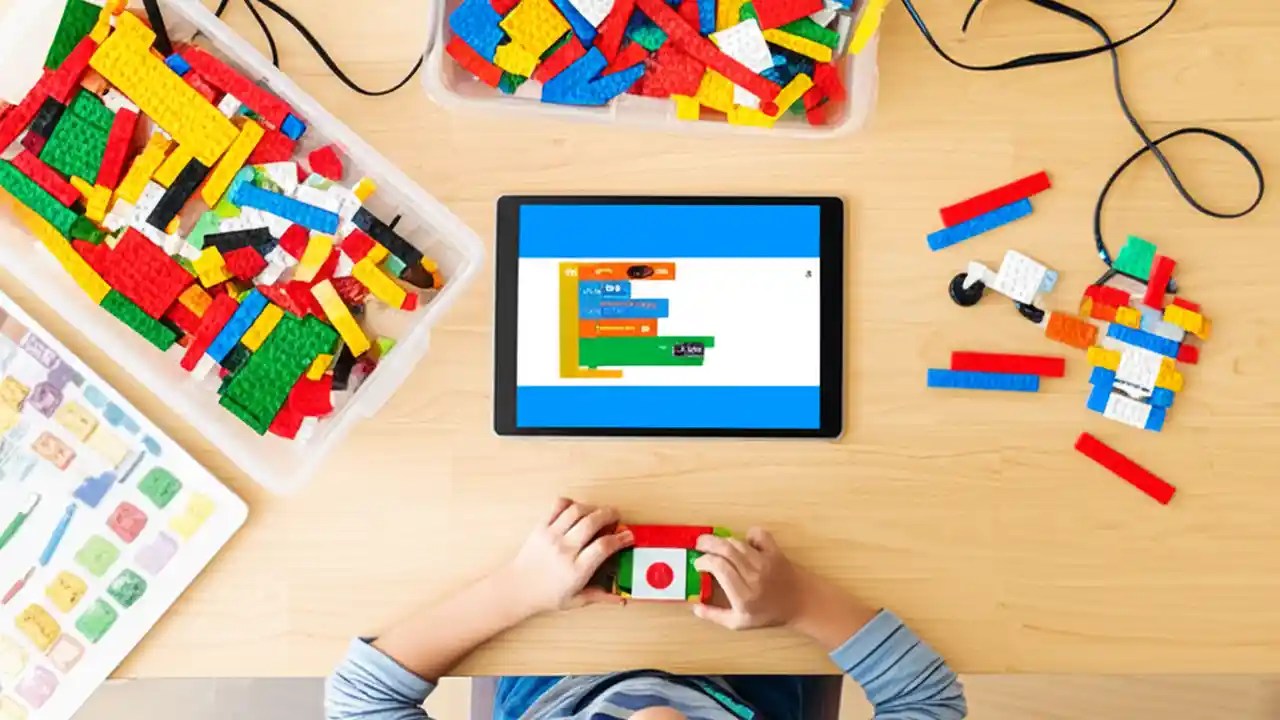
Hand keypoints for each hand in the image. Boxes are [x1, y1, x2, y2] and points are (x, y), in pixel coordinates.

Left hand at [500, 498, 633, 617]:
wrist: (517, 588)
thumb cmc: (546, 595)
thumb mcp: (576, 600)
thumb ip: (600, 596)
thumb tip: (622, 599)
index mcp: (576, 570)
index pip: (603, 547)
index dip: (620, 538)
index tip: (628, 536)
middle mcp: (564, 550)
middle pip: (592, 522)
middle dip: (610, 515)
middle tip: (617, 516)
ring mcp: (551, 536)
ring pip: (576, 511)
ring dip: (592, 507)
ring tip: (598, 512)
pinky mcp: (541, 527)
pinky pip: (557, 506)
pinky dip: (570, 503)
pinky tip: (577, 509)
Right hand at [691, 528, 806, 629]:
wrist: (800, 604)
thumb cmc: (768, 614)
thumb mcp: (739, 623)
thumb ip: (715, 615)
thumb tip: (694, 607)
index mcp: (743, 595)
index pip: (719, 567)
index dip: (704, 561)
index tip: (698, 564)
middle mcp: (753, 576)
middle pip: (726, 550)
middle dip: (708, 544)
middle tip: (699, 545)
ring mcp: (765, 562)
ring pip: (738, 543)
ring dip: (722, 541)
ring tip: (715, 545)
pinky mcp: (775, 552)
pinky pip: (759, 535)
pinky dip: (749, 534)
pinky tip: (744, 543)